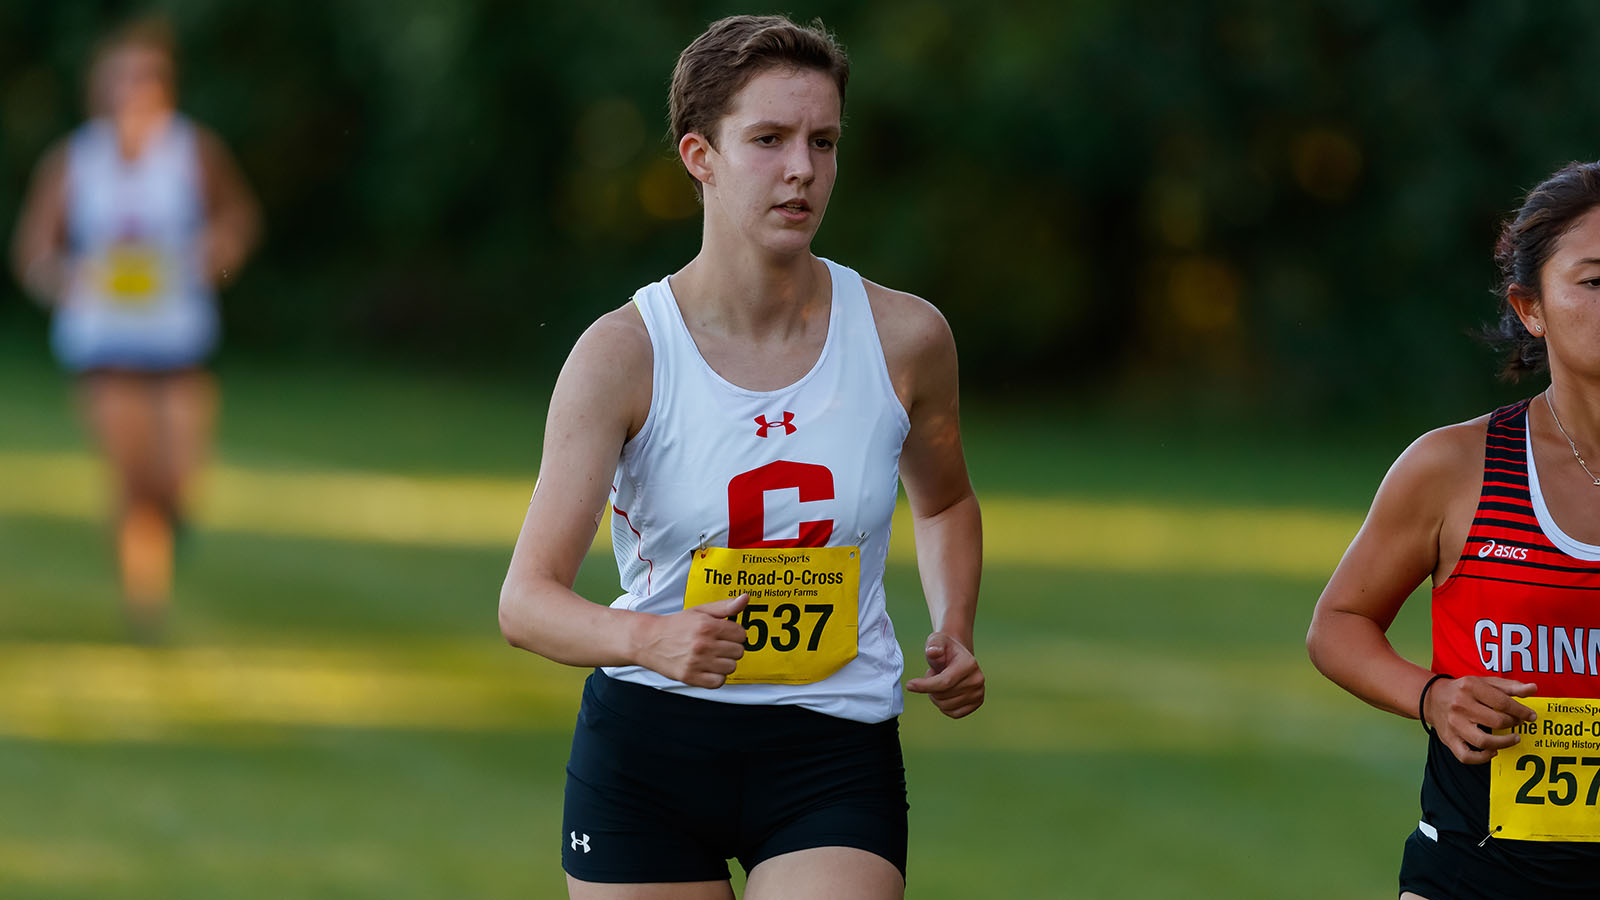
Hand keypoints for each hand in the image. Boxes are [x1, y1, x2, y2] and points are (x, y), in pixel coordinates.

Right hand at [634, 594, 748, 688]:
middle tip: (718, 646)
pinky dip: (716, 677)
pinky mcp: (690, 677)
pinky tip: (708, 668)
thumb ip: (725, 606)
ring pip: (731, 667)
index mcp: (707, 626)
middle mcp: (703, 644)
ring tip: (712, 657)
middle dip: (731, 648)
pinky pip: (718, 682)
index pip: (741, 634)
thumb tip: (745, 598)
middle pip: (738, 651)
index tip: (726, 635)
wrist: (649, 640)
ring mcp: (697, 662)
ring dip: (724, 663)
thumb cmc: (676, 625)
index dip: (735, 634)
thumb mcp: (700, 611)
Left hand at [906, 632, 983, 717]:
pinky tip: (945, 693)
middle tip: (933, 675)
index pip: (944, 682)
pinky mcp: (976, 703)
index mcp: (969, 664)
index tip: (909, 685)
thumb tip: (933, 651)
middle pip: (943, 696)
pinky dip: (944, 706)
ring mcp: (979, 693)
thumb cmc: (944, 649)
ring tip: (940, 682)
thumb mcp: (936, 641)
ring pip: (946, 706)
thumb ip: (934, 644)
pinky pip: (953, 714)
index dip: (925, 686)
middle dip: (930, 688)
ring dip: (936, 696)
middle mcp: (977, 680)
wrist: (956, 657)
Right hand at [1425, 676, 1537, 763]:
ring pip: (1484, 741)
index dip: (1521, 711)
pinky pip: (1467, 756)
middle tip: (1518, 724)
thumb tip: (1533, 688)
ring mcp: (1454, 724)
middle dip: (1513, 724)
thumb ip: (1510, 686)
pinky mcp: (1449, 739)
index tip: (1531, 716)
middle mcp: (1460, 705)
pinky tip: (1493, 751)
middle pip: (1496, 721)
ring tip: (1514, 739)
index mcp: (1470, 687)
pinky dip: (1483, 758)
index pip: (1503, 702)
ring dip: (1504, 743)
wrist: (1431, 698)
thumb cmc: (1463, 690)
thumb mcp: (1484, 682)